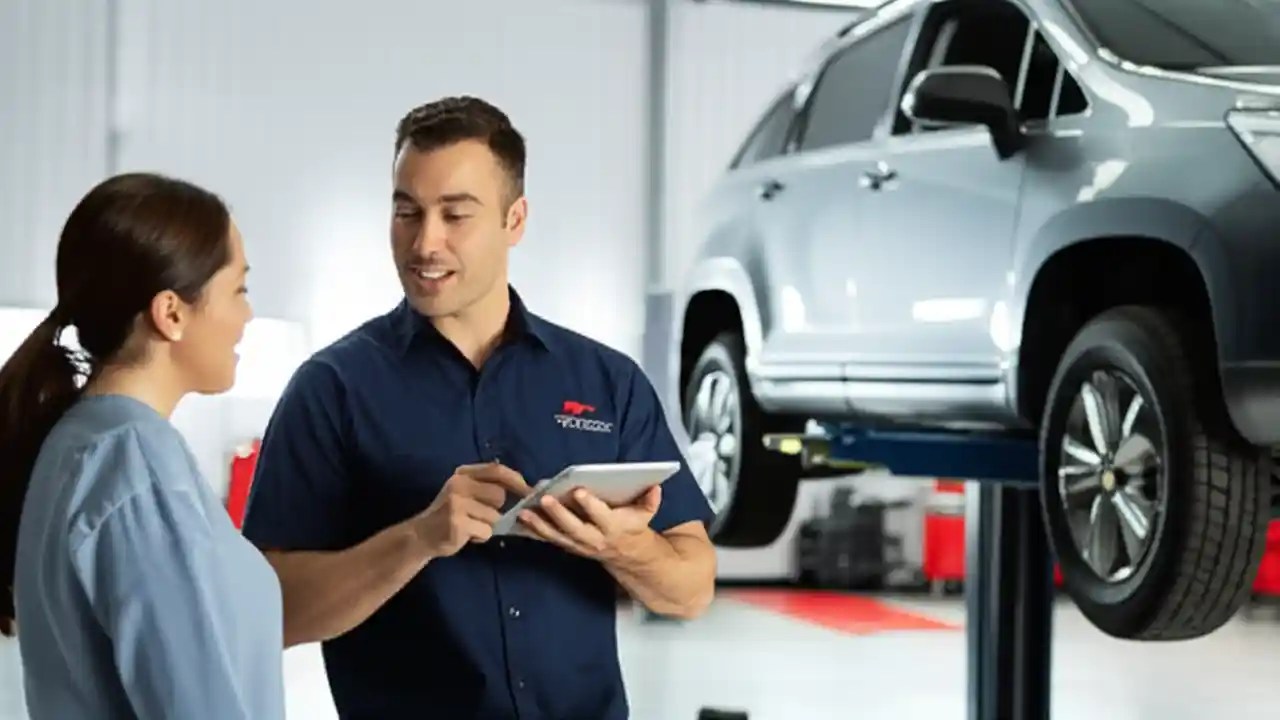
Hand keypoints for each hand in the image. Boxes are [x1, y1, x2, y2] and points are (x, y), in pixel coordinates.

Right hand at [413, 463, 529, 558]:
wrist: (422, 535)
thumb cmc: (451, 513)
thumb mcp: (466, 492)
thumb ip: (488, 486)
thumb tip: (525, 488)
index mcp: (463, 474)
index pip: (496, 470)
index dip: (516, 479)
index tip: (530, 491)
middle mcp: (459, 484)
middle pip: (499, 494)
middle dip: (498, 508)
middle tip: (483, 516)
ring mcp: (457, 503)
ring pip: (494, 515)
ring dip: (488, 525)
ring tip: (472, 526)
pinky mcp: (457, 522)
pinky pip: (486, 530)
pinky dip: (481, 536)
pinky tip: (468, 535)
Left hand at [518, 485, 661, 560]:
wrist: (627, 555)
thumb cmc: (632, 525)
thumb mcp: (645, 513)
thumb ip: (650, 501)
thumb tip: (655, 487)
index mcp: (614, 527)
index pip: (601, 515)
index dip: (591, 504)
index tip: (580, 491)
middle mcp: (594, 538)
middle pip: (574, 527)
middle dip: (559, 514)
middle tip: (545, 498)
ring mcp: (579, 545)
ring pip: (557, 535)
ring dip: (539, 524)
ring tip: (524, 511)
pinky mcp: (568, 545)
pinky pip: (549, 539)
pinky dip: (534, 531)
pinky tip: (520, 520)